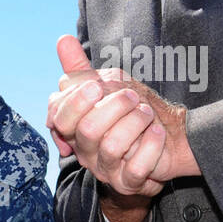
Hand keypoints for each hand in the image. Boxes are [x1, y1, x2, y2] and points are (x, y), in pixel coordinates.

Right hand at [46, 35, 198, 193]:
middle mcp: (87, 151)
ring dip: (134, 122)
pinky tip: (156, 131)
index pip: (61, 118)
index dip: (77, 101)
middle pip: (87, 130)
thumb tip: (63, 39)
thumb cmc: (126, 116)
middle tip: (132, 96)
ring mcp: (108, 169)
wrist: (161, 145)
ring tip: (147, 111)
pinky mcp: (130, 182)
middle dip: (112, 107)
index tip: (97, 85)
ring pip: (112, 147)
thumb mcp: (105, 89)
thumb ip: (81, 69)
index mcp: (76, 129)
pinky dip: (149, 146)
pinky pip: (136, 169)